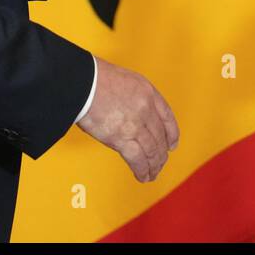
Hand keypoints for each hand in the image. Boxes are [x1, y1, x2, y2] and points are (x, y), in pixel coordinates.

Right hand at [77, 57, 179, 182]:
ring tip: (152, 174)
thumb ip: (134, 98)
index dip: (172, 134)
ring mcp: (135, 124)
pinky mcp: (121, 137)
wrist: (82, 82)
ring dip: (153, 165)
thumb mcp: (125, 81)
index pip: (167, 117)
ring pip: (152, 150)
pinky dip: (142, 170)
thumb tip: (134, 117)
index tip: (172, 145)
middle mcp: (146, 108)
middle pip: (160, 137)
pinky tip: (143, 176)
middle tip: (159, 164)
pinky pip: (138, 159)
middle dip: (161, 154)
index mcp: (148, 92)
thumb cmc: (95, 79)